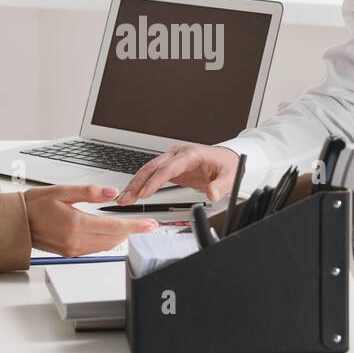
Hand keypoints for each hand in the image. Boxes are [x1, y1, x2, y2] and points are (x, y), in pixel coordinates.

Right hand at [24, 185, 158, 256]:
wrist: (16, 221)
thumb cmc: (34, 205)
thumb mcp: (62, 191)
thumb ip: (89, 192)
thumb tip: (111, 193)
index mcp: (76, 224)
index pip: (115, 227)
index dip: (135, 226)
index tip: (150, 224)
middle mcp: (76, 240)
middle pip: (114, 239)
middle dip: (131, 231)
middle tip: (144, 224)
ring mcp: (73, 249)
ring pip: (106, 245)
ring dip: (120, 237)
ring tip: (131, 227)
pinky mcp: (70, 252)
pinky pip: (95, 248)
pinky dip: (107, 240)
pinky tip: (110, 232)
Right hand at [115, 145, 240, 203]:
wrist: (227, 158)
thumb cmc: (226, 165)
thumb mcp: (229, 176)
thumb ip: (220, 186)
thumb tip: (212, 194)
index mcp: (191, 154)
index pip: (168, 168)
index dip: (154, 182)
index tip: (143, 194)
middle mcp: (178, 154)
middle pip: (152, 167)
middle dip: (137, 183)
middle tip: (126, 198)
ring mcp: (173, 159)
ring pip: (149, 169)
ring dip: (135, 183)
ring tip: (124, 197)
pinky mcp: (171, 166)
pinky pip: (152, 173)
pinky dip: (141, 183)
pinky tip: (133, 192)